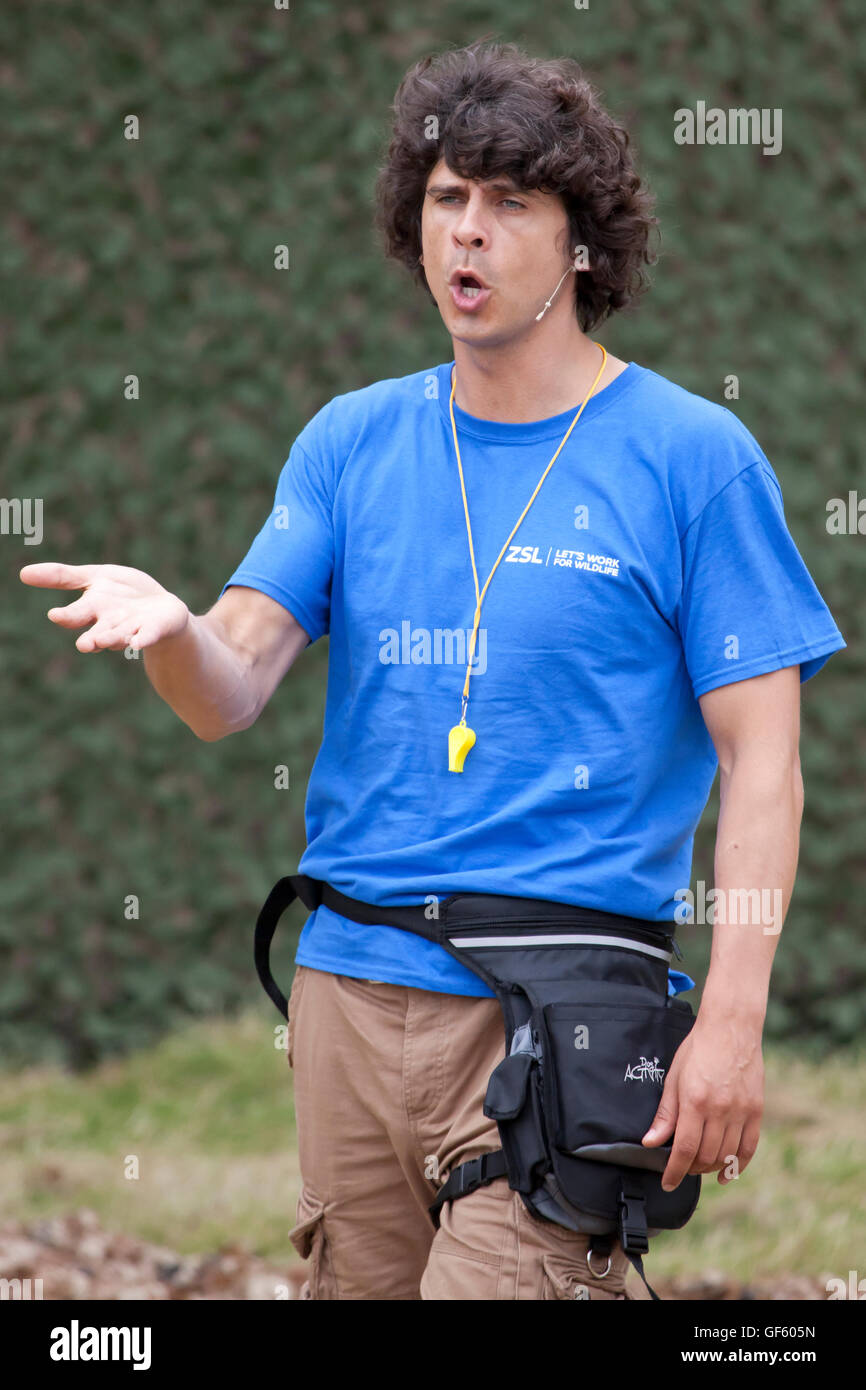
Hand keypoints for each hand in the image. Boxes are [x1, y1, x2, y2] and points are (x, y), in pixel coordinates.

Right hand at [20, 562, 189, 652]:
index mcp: (93, 610)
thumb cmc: (123, 593)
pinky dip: (141, 639)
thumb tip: (22, 573)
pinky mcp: (153, 631)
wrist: (161, 607)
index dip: (66, 616)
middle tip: (85, 644)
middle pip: (97, 634)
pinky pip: (146, 637)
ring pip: (119, 638)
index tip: (56, 615)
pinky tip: (137, 643)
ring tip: (105, 642)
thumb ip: (62, 576)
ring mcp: (131, 629)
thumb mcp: (94, 577)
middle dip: (91, 640)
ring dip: (113, 640)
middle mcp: (109, 624)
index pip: (75, 615)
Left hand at [640, 1013, 763, 1189]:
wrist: (731, 1028)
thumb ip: (665, 1114)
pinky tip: (726, 1173)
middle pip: (705, 1155)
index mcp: (695, 1101)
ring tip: (699, 1165)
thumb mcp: (674, 1078)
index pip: (684, 1149)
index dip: (674, 1171)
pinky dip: (737, 1165)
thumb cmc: (698, 1050)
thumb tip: (651, 1142)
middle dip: (690, 1168)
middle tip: (681, 1167)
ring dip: (710, 1167)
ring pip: (726, 1154)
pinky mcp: (756, 1110)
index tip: (667, 1182)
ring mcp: (741, 1111)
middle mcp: (720, 1109)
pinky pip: (749, 1147)